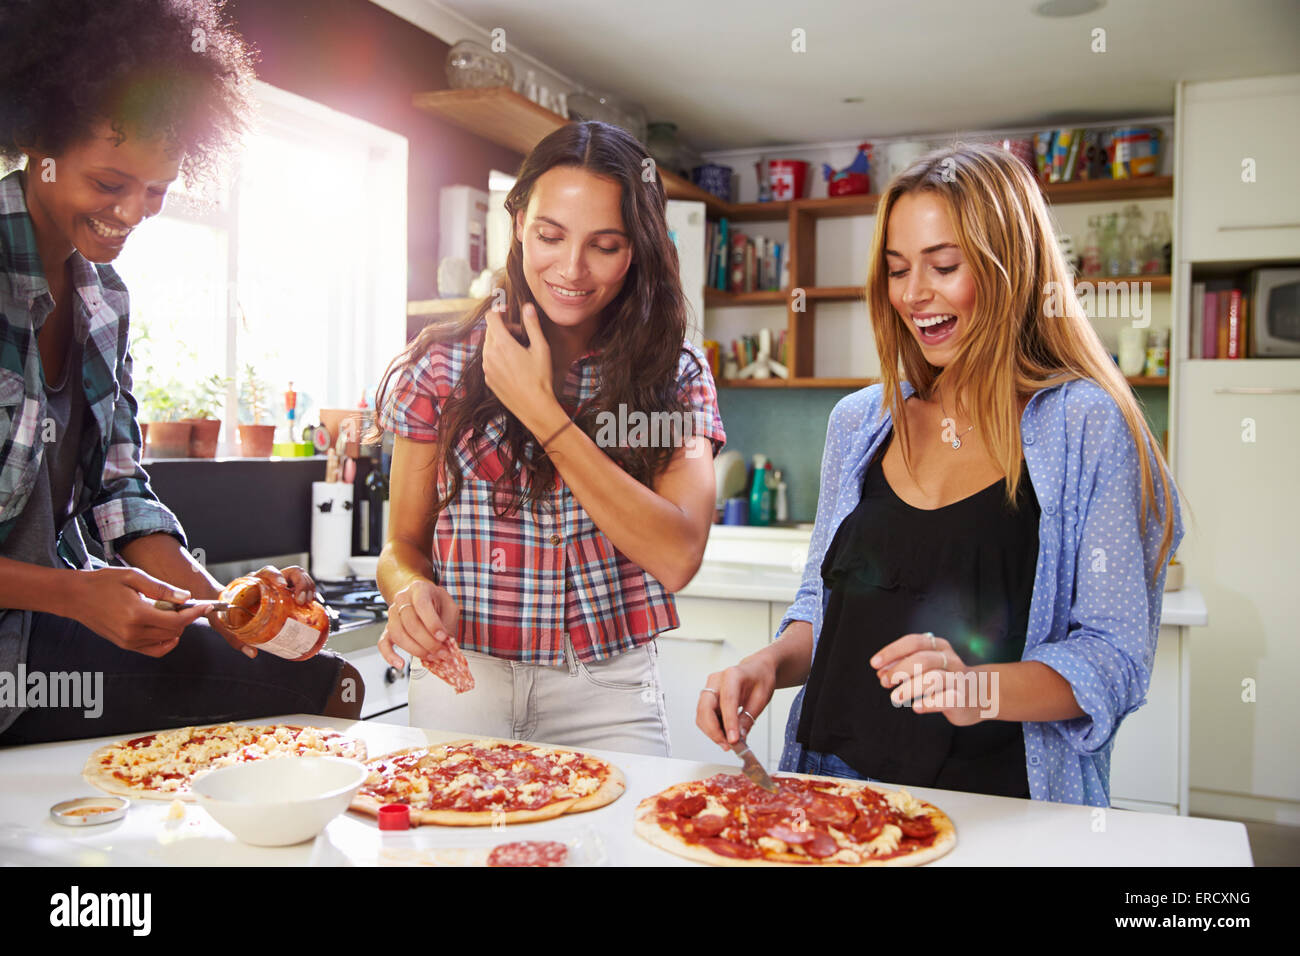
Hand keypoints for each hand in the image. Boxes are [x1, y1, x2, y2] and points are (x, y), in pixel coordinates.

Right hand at [68, 567, 208, 656]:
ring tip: (169, 610)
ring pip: (166, 641)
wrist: (74, 597)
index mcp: (136, 615)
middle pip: (174, 632)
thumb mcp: (134, 577)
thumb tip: (186, 598)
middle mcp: (133, 633)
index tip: (207, 606)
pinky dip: (166, 641)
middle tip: (185, 603)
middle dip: (186, 617)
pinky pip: (154, 650)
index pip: (176, 621)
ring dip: (176, 627)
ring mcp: (128, 642)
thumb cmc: (102, 583)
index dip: (195, 613)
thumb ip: (162, 589)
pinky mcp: (124, 646)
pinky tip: (167, 627)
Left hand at [205, 565, 318, 658]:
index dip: (277, 576)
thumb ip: (235, 638)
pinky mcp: (285, 594)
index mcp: (253, 582)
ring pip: (300, 578)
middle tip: (302, 600)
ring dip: (308, 588)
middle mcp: (268, 582)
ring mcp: (279, 587)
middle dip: (302, 583)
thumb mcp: (224, 623)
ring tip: (310, 602)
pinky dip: (309, 595)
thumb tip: (252, 652)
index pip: (268, 571)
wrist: (220, 606)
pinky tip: (310, 606)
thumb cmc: (221, 611)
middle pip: (292, 572)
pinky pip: (301, 589)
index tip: (282, 586)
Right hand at [377, 578, 460, 671]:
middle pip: (410, 624)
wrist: (419, 596)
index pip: (422, 606)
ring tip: (431, 657)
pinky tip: (400, 664)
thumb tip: (447, 644)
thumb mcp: (448, 605)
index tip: (443, 638)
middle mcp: (402, 600)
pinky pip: (383, 643)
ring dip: (415, 650)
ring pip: (398, 634)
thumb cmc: (435, 601)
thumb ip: (447, 622)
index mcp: (419, 589)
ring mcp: (392, 614)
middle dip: (427, 642)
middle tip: (441, 652)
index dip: (432, 624)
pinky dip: (390, 655)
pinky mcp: (387, 629)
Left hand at [482, 301, 559, 434]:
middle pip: (490, 331)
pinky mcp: (488, 379)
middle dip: (504, 328)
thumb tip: (527, 307)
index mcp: (501, 344)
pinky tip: (515, 367)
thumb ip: (532, 325)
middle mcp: (489, 354)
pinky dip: (498, 357)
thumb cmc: (540, 377)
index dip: (499, 311)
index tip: (508, 312)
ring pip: (489, 346)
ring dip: (501, 343)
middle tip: (522, 336)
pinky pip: (489, 360)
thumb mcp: (541, 348)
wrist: (534, 406)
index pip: (491, 317)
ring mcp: (486, 368)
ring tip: (519, 353)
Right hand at [697, 654, 776, 749]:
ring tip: (728, 743)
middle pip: (706, 708)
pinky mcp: (707, 697)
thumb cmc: (760, 679)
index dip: (729, 723)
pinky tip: (725, 735)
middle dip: (714, 731)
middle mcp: (716, 680)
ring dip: (712, 732)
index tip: (733, 740)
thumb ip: (748, 717)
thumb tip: (738, 737)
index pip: (727, 701)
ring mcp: (709, 688)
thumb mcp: (762, 698)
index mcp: (733, 675)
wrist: (757, 670)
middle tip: (728, 746)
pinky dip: (712, 728)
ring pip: (702, 715)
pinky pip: (704, 716)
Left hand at [871, 631, 983, 726]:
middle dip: (899, 670)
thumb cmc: (945, 678)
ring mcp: (958, 678)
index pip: (914, 642)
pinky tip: (916, 707)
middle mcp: (950, 659)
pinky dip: (928, 703)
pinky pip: (945, 699)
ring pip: (933, 678)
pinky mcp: (962, 698)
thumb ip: (904, 665)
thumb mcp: (926, 666)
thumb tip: (881, 672)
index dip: (892, 652)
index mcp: (939, 646)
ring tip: (895, 698)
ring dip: (910, 688)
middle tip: (884, 682)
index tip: (874, 664)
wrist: (980, 694)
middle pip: (922, 659)